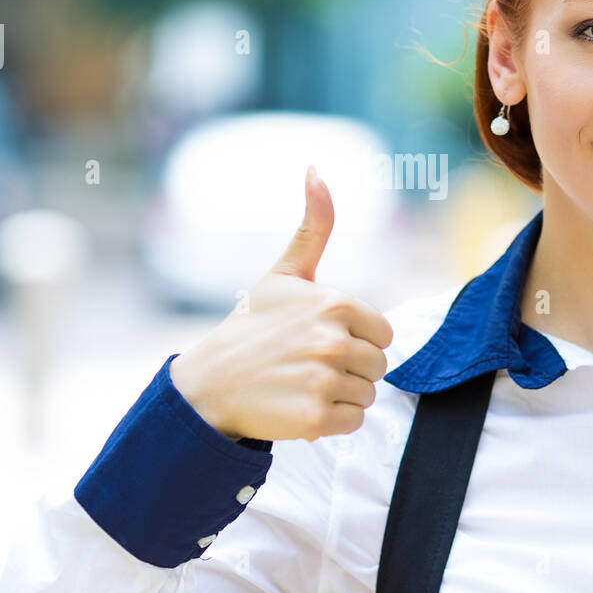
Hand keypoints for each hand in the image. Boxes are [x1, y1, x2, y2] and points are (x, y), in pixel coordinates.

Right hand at [169, 165, 394, 442]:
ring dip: (340, 394)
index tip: (321, 339)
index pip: (383, 333)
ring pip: (366, 394)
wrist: (209, 383)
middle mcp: (332, 341)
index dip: (357, 339)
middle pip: (378, 366)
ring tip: (302, 384)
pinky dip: (331, 420)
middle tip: (308, 364)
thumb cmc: (252, 326)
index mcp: (335, 304)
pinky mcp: (315, 418)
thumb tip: (316, 170)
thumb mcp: (286, 274)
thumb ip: (314, 227)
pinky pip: (352, 422)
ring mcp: (323, 381)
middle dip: (349, 368)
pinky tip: (301, 406)